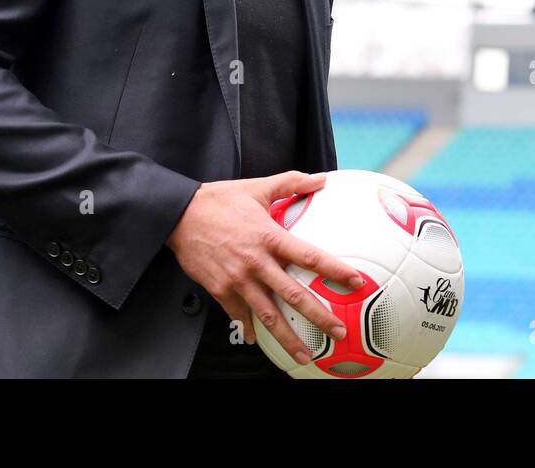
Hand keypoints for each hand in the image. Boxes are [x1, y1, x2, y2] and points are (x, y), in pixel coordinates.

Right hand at [167, 170, 362, 366]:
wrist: (179, 215)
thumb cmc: (219, 200)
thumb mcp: (258, 187)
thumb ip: (292, 182)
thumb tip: (321, 178)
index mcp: (269, 237)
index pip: (310, 256)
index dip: (335, 270)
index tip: (356, 282)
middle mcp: (256, 262)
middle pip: (293, 295)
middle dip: (319, 316)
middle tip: (339, 332)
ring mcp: (238, 280)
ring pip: (268, 315)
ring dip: (288, 338)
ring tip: (305, 355)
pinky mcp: (220, 290)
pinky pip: (238, 315)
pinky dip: (249, 328)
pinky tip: (257, 340)